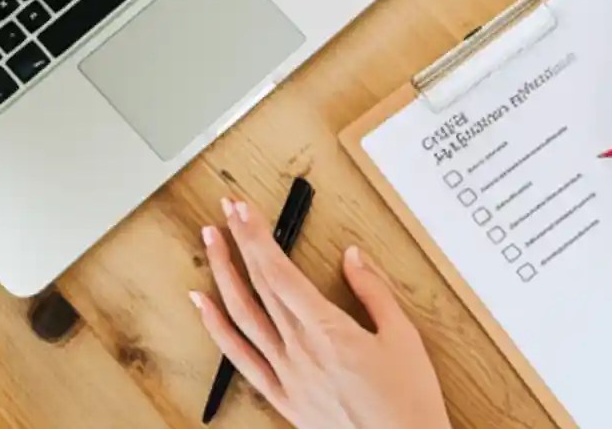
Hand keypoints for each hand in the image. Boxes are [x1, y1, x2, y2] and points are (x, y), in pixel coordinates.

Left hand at [191, 198, 450, 428]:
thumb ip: (374, 292)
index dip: (257, 236)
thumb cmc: (408, 401)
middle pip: (259, 285)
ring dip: (223, 275)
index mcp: (328, 330)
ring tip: (210, 243)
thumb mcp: (402, 337)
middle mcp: (299, 350)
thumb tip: (353, 258)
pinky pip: (241, 359)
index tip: (244, 210)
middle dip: (239, 243)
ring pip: (242, 316)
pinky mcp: (283, 398)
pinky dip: (217, 329)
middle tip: (225, 211)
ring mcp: (286, 375)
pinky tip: (203, 306)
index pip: (280, 272)